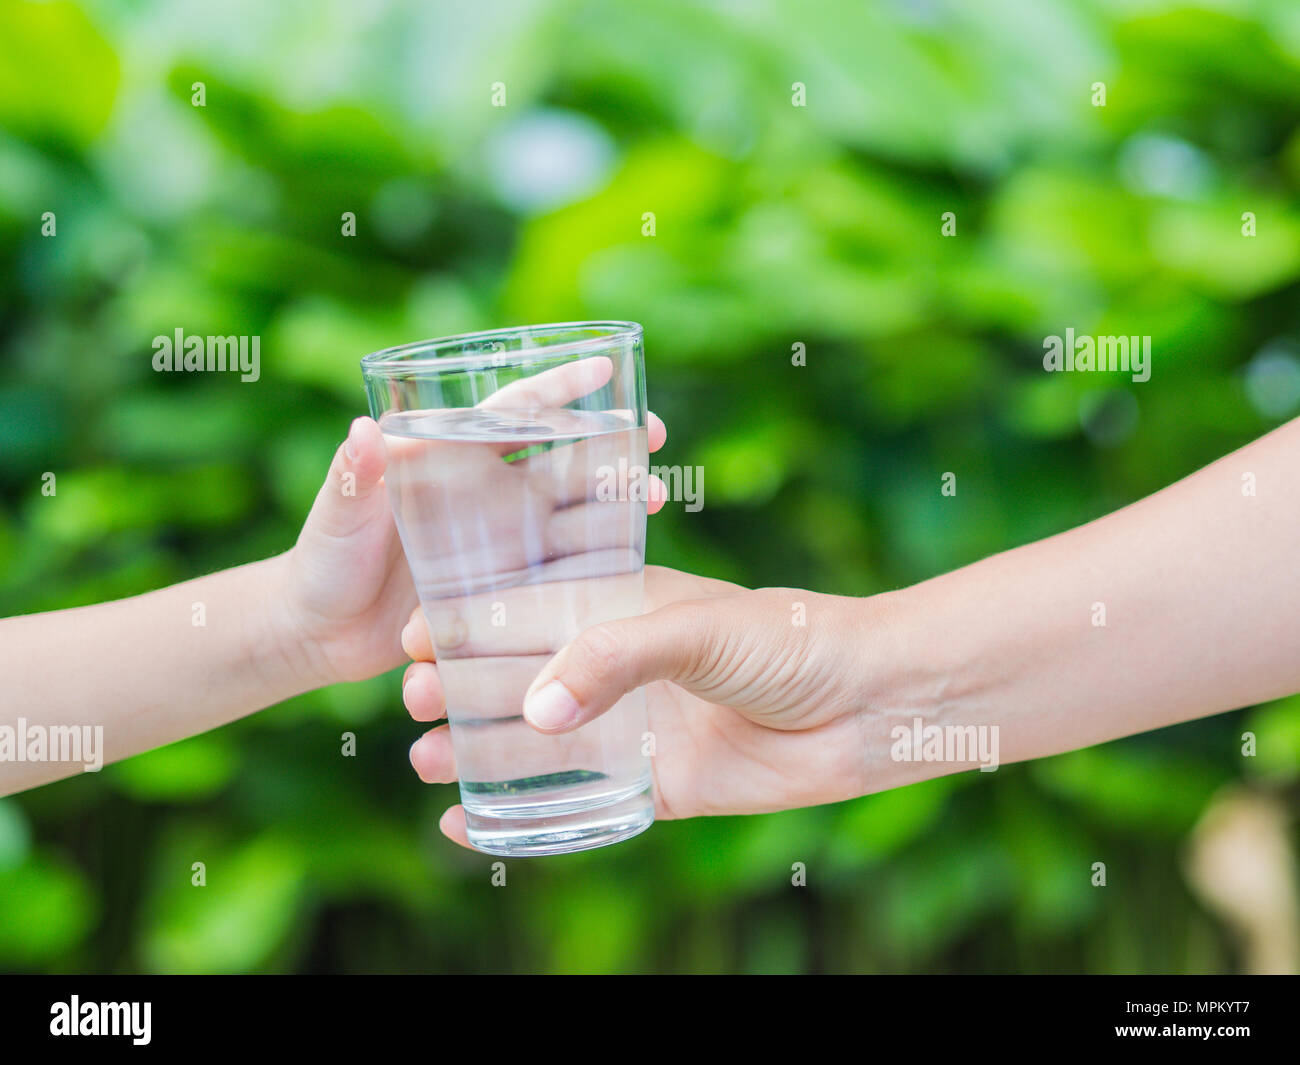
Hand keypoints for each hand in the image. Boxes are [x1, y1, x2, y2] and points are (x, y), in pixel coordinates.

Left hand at [277, 402, 669, 687]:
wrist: (316, 633)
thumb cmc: (320, 562)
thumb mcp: (336, 518)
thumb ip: (351, 479)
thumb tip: (363, 431)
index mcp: (449, 461)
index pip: (511, 414)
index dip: (557, 390)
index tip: (605, 371)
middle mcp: (484, 496)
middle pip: (560, 458)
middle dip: (610, 442)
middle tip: (656, 438)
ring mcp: (499, 544)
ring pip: (572, 513)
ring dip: (616, 501)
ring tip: (659, 498)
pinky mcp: (504, 591)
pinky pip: (559, 574)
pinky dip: (597, 565)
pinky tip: (635, 567)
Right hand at [402, 565, 872, 846]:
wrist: (863, 705)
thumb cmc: (787, 641)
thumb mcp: (695, 628)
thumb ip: (614, 659)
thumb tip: (535, 713)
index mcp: (622, 606)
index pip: (525, 609)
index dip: (465, 623)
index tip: (409, 642)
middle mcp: (620, 665)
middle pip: (521, 676)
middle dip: (461, 689)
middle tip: (412, 707)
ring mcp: (635, 726)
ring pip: (539, 742)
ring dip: (480, 750)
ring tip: (426, 762)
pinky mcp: (657, 784)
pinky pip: (579, 801)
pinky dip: (527, 811)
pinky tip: (476, 823)